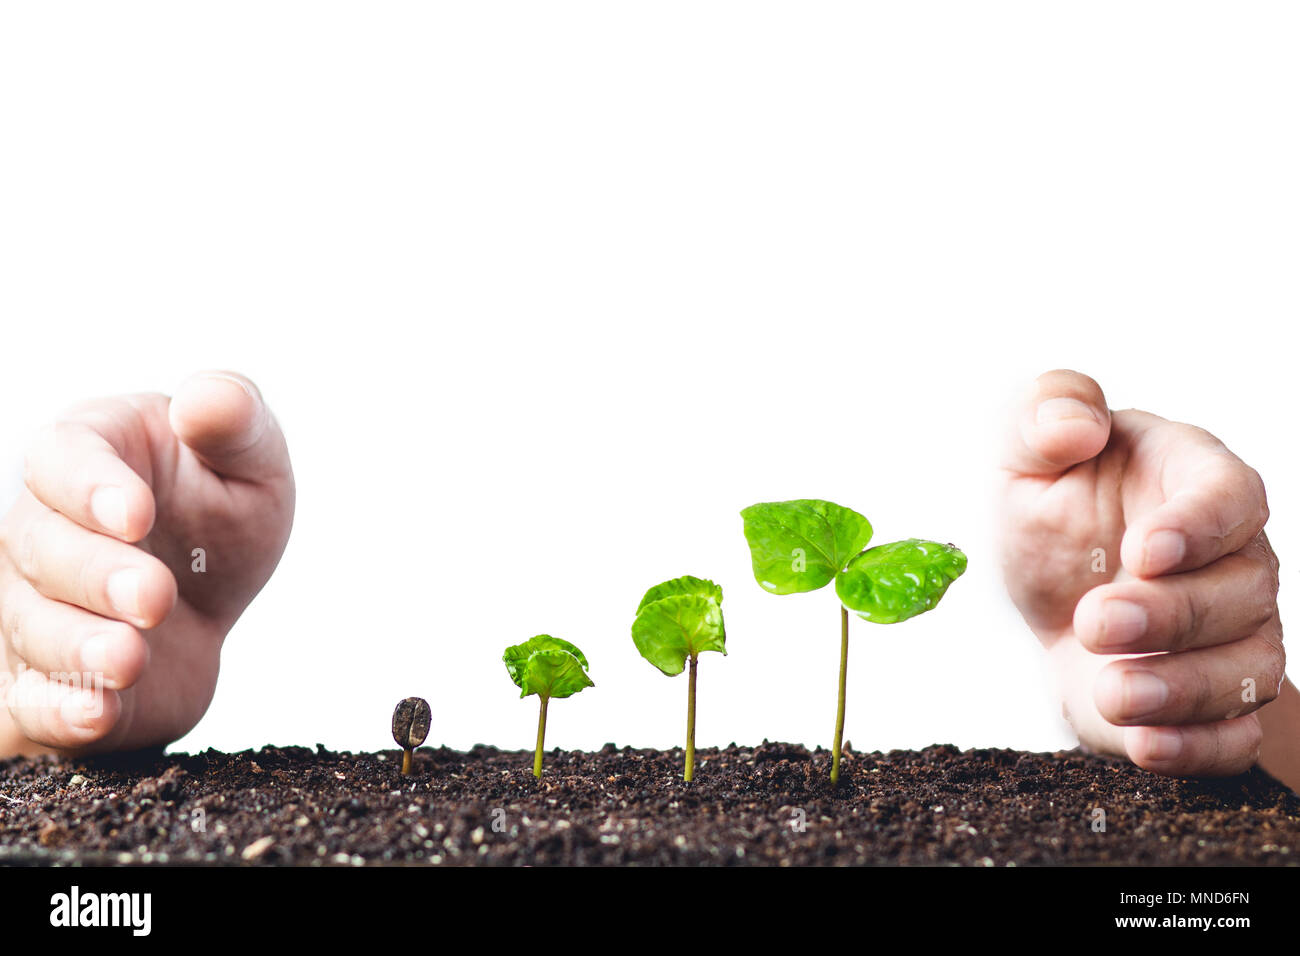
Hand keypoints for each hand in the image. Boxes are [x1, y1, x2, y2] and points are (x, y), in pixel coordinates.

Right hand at [0, 372, 293, 754]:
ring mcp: (32, 606)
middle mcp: (41, 529)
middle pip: (41, 548)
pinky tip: (96, 713)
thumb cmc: (219, 513)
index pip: (61, 459)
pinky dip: (58, 709)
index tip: (138, 514)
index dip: (90, 486)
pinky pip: (30, 699)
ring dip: (79, 646)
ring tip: (130, 658)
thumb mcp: (249, 462)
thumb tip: (207, 398)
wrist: (206, 601)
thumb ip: (234, 422)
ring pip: (32, 626)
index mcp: (87, 455)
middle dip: (96, 575)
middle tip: (154, 596)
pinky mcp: (45, 680)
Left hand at [999, 369, 1286, 777]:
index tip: (1143, 550)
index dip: (1198, 525)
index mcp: (1194, 482)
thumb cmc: (1052, 509)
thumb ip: (1045, 413)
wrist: (1055, 596)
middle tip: (1094, 621)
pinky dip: (1196, 747)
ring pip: (1247, 667)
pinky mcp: (1214, 701)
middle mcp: (1232, 560)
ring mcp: (1234, 634)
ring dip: (1182, 687)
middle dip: (1169, 613)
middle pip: (1241, 590)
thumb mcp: (1024, 451)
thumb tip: (1074, 424)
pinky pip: (1235, 733)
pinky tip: (1144, 743)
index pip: (1229, 497)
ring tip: (1114, 690)